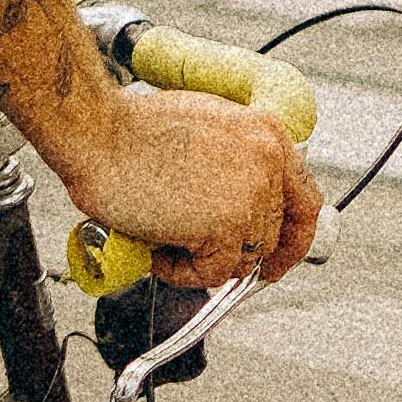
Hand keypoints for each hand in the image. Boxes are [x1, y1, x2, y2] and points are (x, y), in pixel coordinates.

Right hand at [64, 86, 323, 291]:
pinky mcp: (227, 225)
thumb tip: (231, 204)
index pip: (304, 198)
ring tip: (164, 244)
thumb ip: (231, 161)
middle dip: (237, 255)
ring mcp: (251, 194)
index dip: (293, 237)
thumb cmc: (128, 129)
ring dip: (202, 262)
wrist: (97, 133)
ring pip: (242, 258)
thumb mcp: (202, 128)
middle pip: (272, 235)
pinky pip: (213, 273)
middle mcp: (268, 160)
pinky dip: (182, 273)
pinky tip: (156, 251)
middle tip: (206, 263)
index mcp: (266, 133)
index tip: (277, 258)